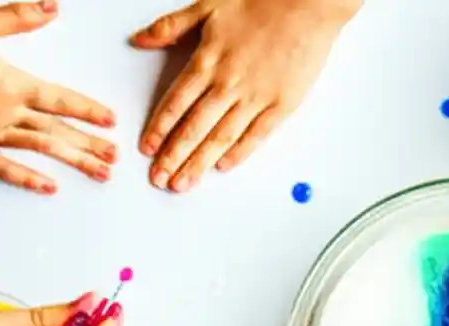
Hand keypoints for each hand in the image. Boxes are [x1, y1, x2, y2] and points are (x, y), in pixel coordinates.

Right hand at [0, 0, 115, 193]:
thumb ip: (22, 17)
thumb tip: (54, 6)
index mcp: (13, 84)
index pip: (60, 100)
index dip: (88, 110)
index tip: (112, 121)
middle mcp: (4, 112)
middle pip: (57, 131)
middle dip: (90, 144)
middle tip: (115, 157)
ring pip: (38, 149)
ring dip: (72, 161)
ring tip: (100, 173)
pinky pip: (0, 167)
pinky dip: (25, 178)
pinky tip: (49, 187)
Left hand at [131, 0, 360, 191]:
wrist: (308, 1)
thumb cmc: (262, 0)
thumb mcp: (208, 5)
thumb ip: (171, 26)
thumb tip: (140, 39)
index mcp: (207, 60)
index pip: (175, 103)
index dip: (159, 129)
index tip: (147, 149)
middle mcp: (228, 83)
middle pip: (193, 128)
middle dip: (173, 157)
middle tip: (160, 179)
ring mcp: (255, 96)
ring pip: (220, 137)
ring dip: (199, 163)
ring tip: (183, 184)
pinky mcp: (281, 104)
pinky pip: (255, 135)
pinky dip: (238, 153)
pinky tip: (223, 166)